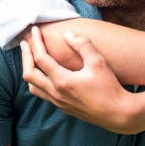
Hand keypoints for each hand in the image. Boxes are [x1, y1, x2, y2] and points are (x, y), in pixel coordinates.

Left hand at [20, 26, 139, 133]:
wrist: (119, 115)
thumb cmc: (110, 88)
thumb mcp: (98, 62)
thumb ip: (82, 45)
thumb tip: (67, 33)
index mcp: (62, 81)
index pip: (40, 58)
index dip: (36, 42)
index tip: (35, 30)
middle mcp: (56, 93)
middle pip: (29, 73)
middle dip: (25, 56)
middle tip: (25, 43)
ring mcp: (59, 102)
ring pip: (33, 87)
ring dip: (29, 70)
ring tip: (30, 57)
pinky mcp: (64, 108)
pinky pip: (43, 94)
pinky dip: (38, 81)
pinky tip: (44, 74)